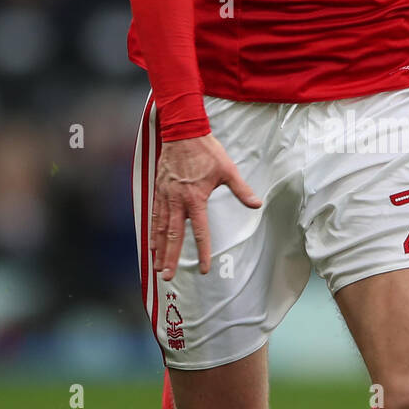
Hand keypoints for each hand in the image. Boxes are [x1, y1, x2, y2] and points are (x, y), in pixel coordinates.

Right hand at [151, 133, 261, 280]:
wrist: (182, 132)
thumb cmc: (206, 151)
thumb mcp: (227, 170)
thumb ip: (241, 190)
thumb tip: (257, 205)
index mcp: (195, 199)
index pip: (200, 232)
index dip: (203, 252)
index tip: (204, 269)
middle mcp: (177, 201)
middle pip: (173, 236)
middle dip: (170, 258)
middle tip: (167, 277)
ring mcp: (165, 196)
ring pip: (160, 228)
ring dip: (159, 249)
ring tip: (157, 267)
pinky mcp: (158, 190)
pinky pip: (154, 215)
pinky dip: (152, 231)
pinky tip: (151, 244)